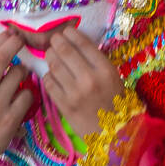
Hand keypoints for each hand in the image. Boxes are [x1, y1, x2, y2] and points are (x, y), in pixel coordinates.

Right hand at [0, 31, 32, 165]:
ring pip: (19, 74)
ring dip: (23, 71)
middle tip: (23, 40)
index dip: (1, 39)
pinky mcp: (11, 119)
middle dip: (16, 44)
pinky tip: (21, 98)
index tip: (10, 33)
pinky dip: (27, 93)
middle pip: (3, 57)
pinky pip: (27, 95)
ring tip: (20, 75)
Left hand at [42, 25, 123, 139]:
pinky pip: (49, 84)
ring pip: (54, 66)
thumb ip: (97, 62)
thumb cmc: (116, 103)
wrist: (114, 133)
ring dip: (50, 57)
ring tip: (51, 55)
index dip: (72, 35)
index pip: (84, 45)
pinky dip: (48, 76)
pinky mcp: (64, 106)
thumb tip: (76, 44)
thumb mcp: (113, 78)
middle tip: (54, 40)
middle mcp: (90, 79)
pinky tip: (52, 75)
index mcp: (106, 70)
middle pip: (65, 52)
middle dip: (56, 42)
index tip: (66, 31)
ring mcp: (75, 93)